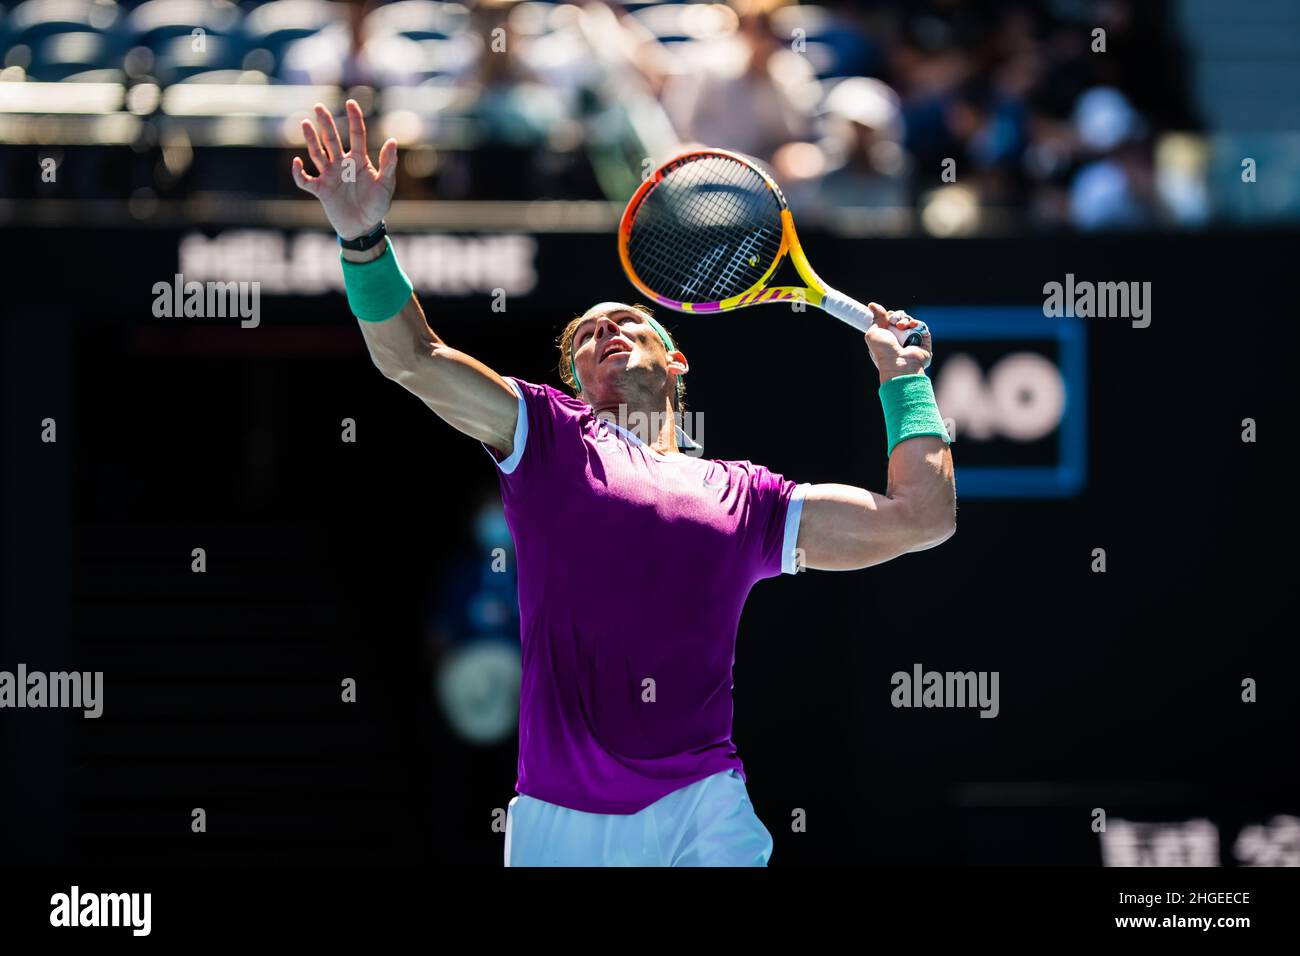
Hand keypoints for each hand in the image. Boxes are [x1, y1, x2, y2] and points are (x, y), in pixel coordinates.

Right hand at [292, 99, 396, 239]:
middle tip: (318, 106)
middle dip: (325, 123)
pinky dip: (299, 172)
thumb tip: (392, 140)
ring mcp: (330, 176)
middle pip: (332, 139)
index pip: (356, 135)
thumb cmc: (377, 206)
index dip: (354, 119)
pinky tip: (296, 162)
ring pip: (317, 153)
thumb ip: (388, 164)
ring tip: (305, 123)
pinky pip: (305, 180)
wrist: (364, 227)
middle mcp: (342, 164)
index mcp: (359, 160)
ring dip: (311, 139)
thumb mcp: (386, 185)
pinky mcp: (321, 190)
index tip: (351, 102)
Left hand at [862, 302, 931, 381]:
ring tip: (902, 327)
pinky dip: (917, 323)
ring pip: (911, 322)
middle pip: (901, 319)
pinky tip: (912, 326)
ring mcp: (912, 340)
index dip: (889, 316)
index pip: (890, 321)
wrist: (899, 363)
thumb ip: (875, 318)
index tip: (887, 317)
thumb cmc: (883, 351)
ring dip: (906, 320)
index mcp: (887, 339)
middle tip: (894, 321)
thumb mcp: (873, 332)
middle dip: (897, 317)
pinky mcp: (924, 341)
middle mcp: (900, 339)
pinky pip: (922, 326)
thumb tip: (872, 305)